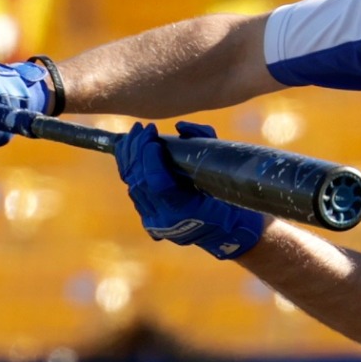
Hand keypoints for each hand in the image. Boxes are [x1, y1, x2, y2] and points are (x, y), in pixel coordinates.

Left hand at [115, 122, 264, 259]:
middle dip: (137, 150)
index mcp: (186, 211)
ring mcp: (155, 222)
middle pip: (140, 181)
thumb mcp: (223, 168)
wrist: (229, 234)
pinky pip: (134, 192)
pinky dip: (130, 169)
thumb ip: (204, 142)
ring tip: (135, 135)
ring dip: (130, 158)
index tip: (153, 135)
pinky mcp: (150, 220)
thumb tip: (180, 127)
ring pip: (132, 185)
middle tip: (143, 129)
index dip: (150, 157)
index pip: (157, 182)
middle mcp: (165, 219)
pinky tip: (129, 152)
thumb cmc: (231, 200)